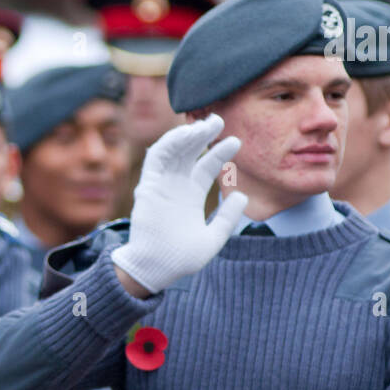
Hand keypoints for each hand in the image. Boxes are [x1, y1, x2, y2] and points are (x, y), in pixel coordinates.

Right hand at [111, 114, 247, 294]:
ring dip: (186, 135)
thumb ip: (226, 219)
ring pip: (173, 151)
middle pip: (190, 153)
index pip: (206, 166)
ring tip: (204, 124)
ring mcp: (161, 185)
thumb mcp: (212, 238)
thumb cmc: (180, 259)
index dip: (219, 152)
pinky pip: (156, 159)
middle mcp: (176, 186)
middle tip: (218, 119)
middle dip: (203, 135)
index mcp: (190, 196)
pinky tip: (184, 134)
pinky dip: (168, 144)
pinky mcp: (148, 186)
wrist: (155, 270)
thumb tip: (242, 196)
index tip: (236, 141)